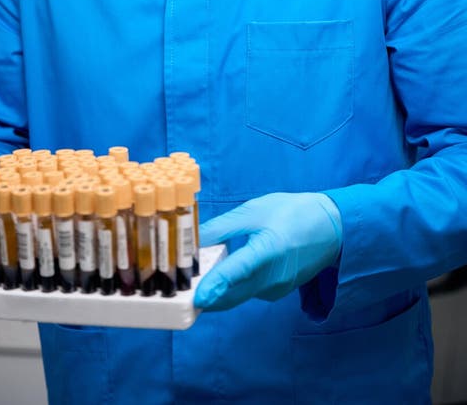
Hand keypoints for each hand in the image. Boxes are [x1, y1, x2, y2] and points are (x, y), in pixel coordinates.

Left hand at [194, 192, 341, 310]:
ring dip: (217, 289)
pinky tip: (221, 271)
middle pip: (232, 293)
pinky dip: (231, 286)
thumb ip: (222, 227)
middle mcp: (273, 277)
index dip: (216, 284)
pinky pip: (247, 292)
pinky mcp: (276, 292)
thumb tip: (192, 240)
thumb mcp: (254, 211)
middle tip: (178, 290)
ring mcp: (276, 289)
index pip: (238, 271)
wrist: (331, 228)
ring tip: (194, 276)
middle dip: (205, 294)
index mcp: (269, 250)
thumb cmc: (292, 213)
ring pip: (237, 295)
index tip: (197, 297)